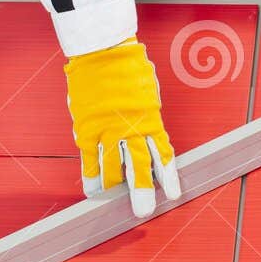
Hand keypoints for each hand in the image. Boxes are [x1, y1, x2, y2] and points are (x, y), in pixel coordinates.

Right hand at [64, 36, 179, 218]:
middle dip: (141, 191)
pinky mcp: (87, 127)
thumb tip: (148, 137)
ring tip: (115, 203)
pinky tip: (93, 190)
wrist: (104, 50)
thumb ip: (147, 117)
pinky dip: (91, 175)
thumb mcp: (147, 93)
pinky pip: (89, 157)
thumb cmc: (128, 68)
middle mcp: (132, 128)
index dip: (167, 176)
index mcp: (151, 119)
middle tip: (143, 211)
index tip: (172, 194)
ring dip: (114, 188)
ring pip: (112, 167)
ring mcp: (108, 129)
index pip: (163, 154)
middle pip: (139, 167)